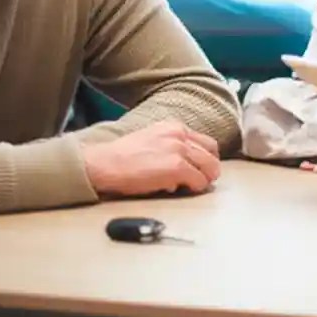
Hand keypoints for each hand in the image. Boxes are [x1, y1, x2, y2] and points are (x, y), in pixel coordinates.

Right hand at [81, 120, 221, 196]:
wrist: (104, 163)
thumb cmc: (122, 156)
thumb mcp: (152, 139)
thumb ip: (171, 146)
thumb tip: (184, 165)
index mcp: (174, 127)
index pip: (205, 142)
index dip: (206, 158)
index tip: (202, 168)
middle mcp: (180, 135)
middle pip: (211, 154)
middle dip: (210, 169)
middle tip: (204, 180)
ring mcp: (180, 150)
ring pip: (210, 167)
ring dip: (204, 180)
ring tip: (193, 187)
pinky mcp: (177, 167)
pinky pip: (199, 181)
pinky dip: (195, 188)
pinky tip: (182, 190)